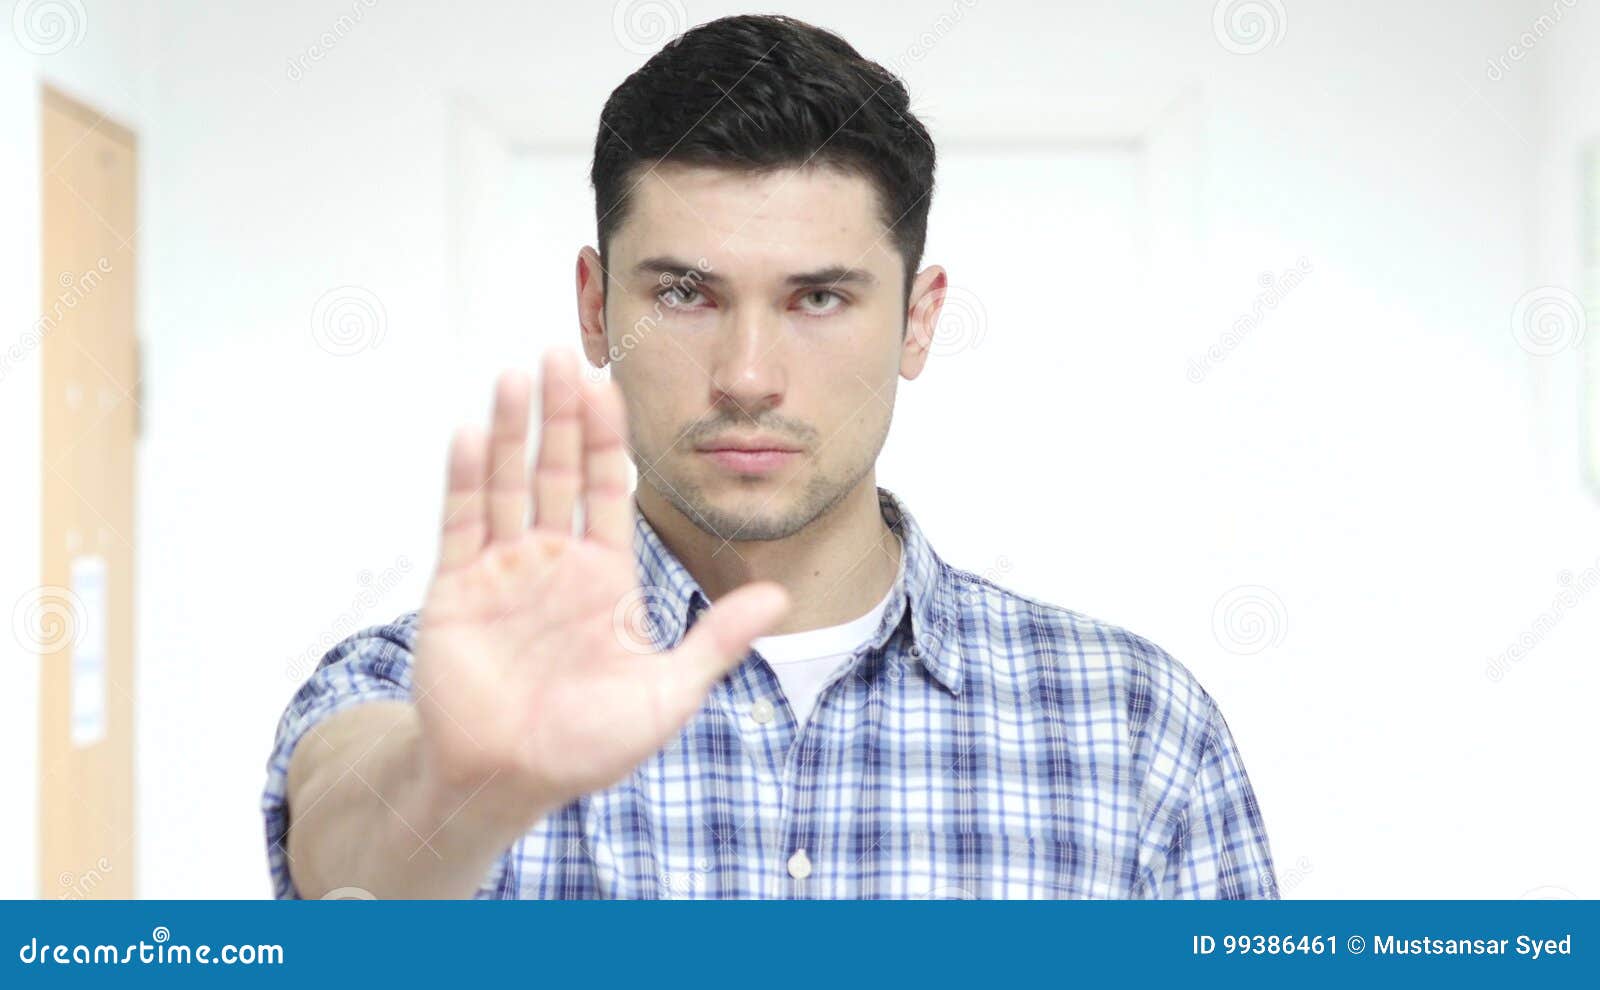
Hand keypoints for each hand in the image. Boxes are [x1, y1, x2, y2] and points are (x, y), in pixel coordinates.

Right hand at [409, 349, 789, 827]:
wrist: (510, 783)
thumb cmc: (587, 747)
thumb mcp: (668, 694)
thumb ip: (718, 641)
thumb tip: (780, 599)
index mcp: (605, 574)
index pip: (610, 487)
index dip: (611, 437)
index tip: (612, 386)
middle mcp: (554, 560)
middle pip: (558, 469)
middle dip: (561, 413)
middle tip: (560, 353)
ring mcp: (503, 570)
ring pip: (508, 483)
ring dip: (512, 430)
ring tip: (516, 373)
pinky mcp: (457, 589)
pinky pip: (462, 524)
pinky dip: (466, 478)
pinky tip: (472, 431)